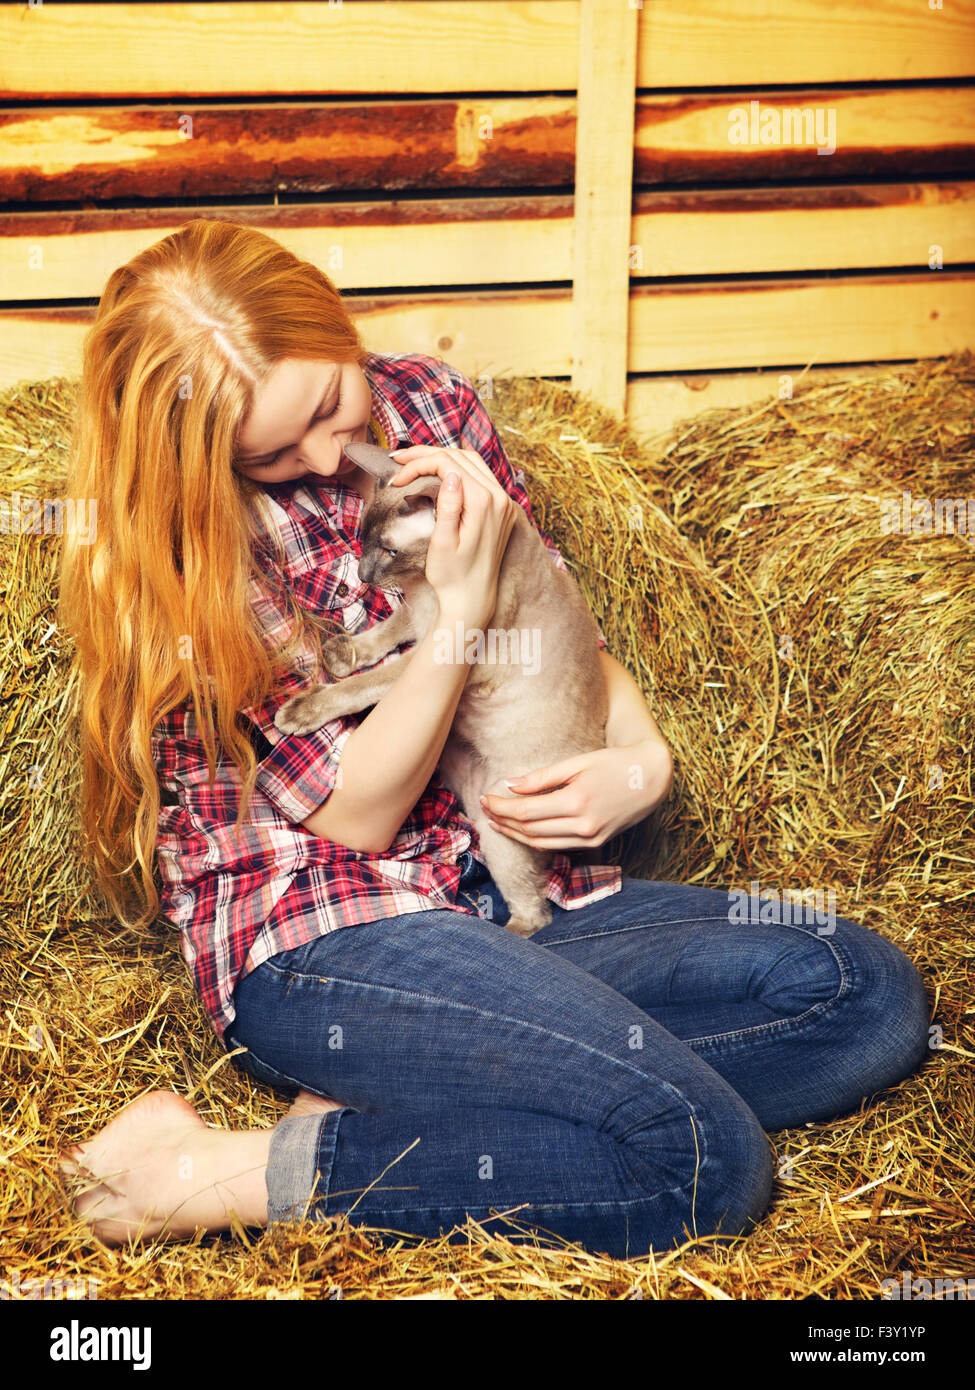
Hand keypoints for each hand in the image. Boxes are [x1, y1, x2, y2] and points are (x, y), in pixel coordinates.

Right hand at [388, 445, 516, 629]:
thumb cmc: (452, 577)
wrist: (471, 600)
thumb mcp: (443, 543)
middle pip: (461, 457)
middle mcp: (500, 499)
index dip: (418, 465)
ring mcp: (504, 503)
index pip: (449, 465)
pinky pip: (480, 476)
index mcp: (484, 504)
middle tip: (398, 460)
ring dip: (442, 458)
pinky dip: (457, 469)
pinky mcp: (501, 509)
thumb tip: (451, 474)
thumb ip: (449, 505)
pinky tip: (438, 473)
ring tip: (413, 462)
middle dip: (427, 454)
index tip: (395, 479)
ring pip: (471, 463)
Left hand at [478, 739, 672, 849]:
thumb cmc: (613, 763)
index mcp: (577, 802)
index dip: (501, 807)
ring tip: (496, 821)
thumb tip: (510, 785)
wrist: (650, 779)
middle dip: (502, 820)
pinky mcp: (595, 843)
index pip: (526, 812)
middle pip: (530, 830)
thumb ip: (542, 777)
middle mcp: (583, 826)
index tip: (485, 798)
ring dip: (515, 834)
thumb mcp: (577, 763)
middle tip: (484, 808)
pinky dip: (535, 840)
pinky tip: (521, 831)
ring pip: (541, 843)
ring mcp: (590, 838)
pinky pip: (557, 846)